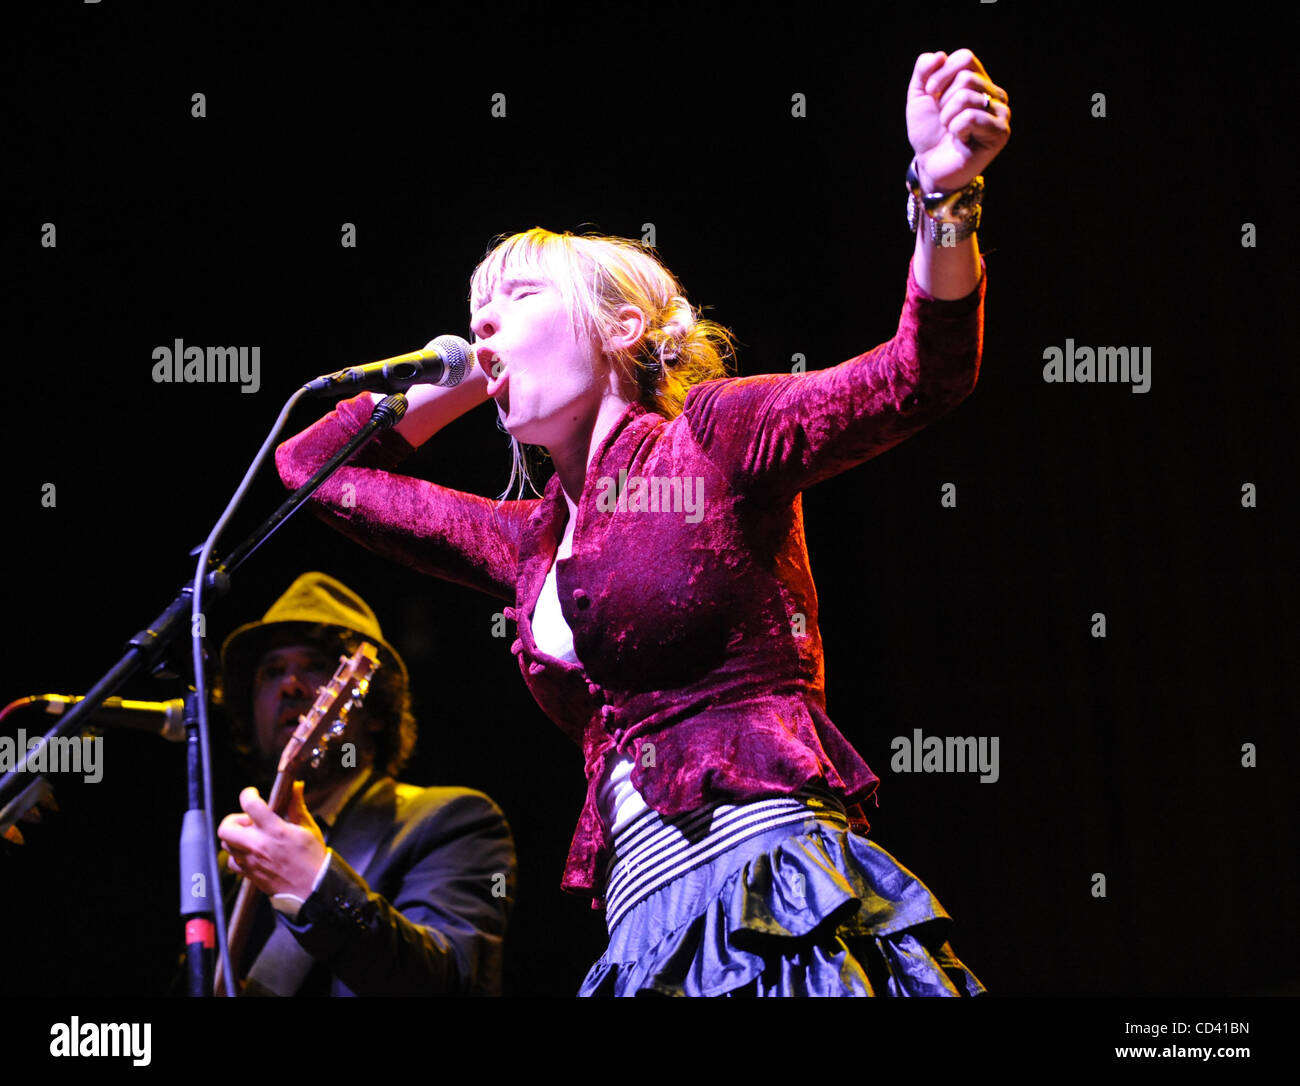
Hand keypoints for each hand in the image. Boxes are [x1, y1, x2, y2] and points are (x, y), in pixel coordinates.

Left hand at [218, 782, 326, 899]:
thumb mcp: (308, 828)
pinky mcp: (249, 874)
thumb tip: (296, 787)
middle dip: (233, 819)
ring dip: (235, 836)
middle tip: (248, 820)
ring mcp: (251, 861)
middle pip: (226, 827)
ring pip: (226, 844)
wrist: (311, 890)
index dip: (248, 794)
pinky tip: (251, 852)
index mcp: (274, 830)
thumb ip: (297, 806)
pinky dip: (237, 854)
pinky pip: (232, 861)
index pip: (250, 805)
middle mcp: (258, 845)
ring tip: (251, 836)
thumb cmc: (312, 859)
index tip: (253, 794)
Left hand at [907, 49, 1010, 192]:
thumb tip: (941, 55)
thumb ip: (924, 70)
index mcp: (978, 80)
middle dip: (944, 101)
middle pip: (966, 77)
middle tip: (944, 120)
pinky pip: (972, 117)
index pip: (965, 58)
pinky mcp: (1001, 132)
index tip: (931, 94)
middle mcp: (994, 93)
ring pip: (967, 96)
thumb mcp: (919, 95)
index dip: (941, 75)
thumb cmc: (928, 131)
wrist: (929, 163)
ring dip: (948, 117)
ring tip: (951, 130)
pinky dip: (957, 129)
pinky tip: (961, 139)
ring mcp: (1001, 112)